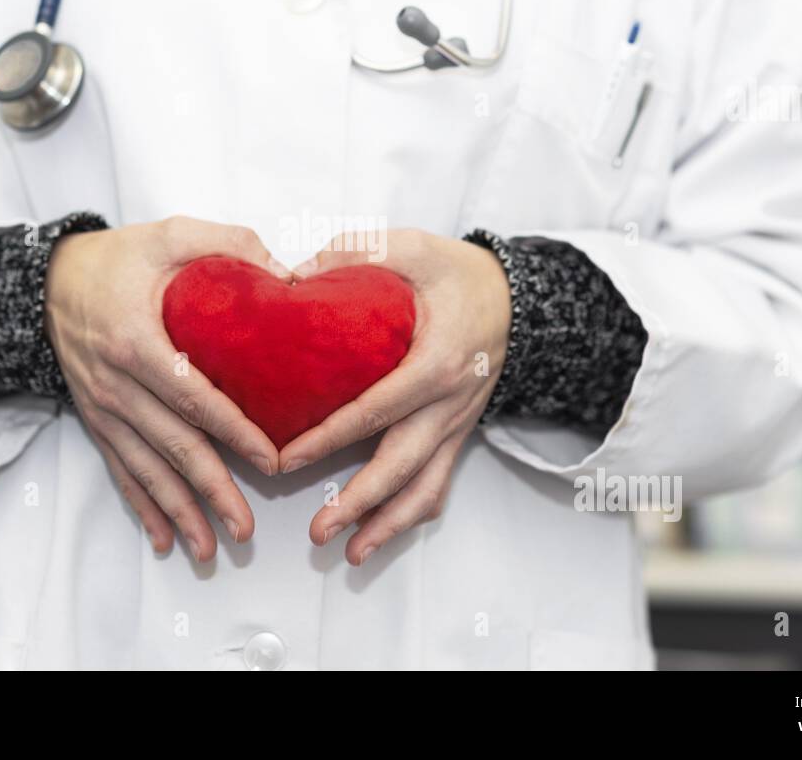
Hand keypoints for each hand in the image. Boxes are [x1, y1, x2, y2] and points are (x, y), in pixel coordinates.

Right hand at [45, 216, 286, 560]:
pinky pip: (120, 470)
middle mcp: (116, 383)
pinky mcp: (97, 420)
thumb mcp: (171, 234)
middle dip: (211, 490)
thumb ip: (230, 245)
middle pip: (171, 446)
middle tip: (246, 526)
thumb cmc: (118, 257)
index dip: (233, 432)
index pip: (193, 396)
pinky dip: (142, 507)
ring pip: (146, 469)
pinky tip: (162, 539)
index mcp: (137, 340)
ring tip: (210, 548)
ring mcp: (103, 407)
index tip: (270, 460)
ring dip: (179, 511)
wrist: (49, 279)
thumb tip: (288, 274)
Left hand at [279, 229, 510, 564]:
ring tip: (352, 554)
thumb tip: (293, 276)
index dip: (329, 439)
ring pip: (427, 487)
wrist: (515, 296)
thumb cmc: (457, 272)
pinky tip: (383, 533)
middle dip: (359, 504)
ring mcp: (457, 424)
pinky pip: (439, 481)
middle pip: (402, 466)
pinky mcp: (458, 433)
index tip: (286, 459)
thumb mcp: (410, 247)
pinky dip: (413, 512)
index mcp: (435, 362)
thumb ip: (353, 253)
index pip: (375, 410)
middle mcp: (449, 403)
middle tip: (317, 531)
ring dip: (389, 525)